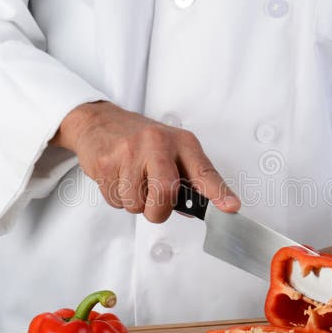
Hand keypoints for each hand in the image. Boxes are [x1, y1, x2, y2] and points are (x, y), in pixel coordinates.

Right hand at [52, 101, 240, 221]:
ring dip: (134, 203)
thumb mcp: (172, 150)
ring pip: (136, 204)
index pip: (204, 172)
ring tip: (132, 180)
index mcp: (182, 142)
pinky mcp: (107, 163)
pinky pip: (116, 201)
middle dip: (158, 210)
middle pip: (165, 193)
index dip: (218, 193)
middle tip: (154, 203)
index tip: (231, 208)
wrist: (101, 122)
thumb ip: (187, 179)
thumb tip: (195, 210)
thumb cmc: (141, 140)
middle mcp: (159, 143)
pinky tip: (118, 177)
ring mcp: (130, 152)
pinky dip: (117, 197)